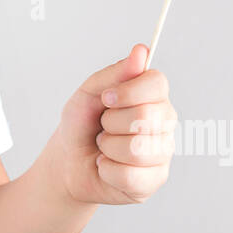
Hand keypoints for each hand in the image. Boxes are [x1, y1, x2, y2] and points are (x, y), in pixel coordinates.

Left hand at [55, 44, 176, 205]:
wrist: (67, 161)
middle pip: (147, 115)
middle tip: (103, 126)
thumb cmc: (82, 125)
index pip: (157, 83)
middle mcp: (164, 123)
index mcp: (153, 96)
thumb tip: (142, 51)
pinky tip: (107, 167)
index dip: (128, 91)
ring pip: (138, 148)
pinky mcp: (153, 181)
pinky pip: (130, 175)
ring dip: (108, 147)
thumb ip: (114, 73)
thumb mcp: (89, 93)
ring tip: (105, 147)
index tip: (107, 98)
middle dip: (112, 121)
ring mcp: (162, 153)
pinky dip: (107, 170)